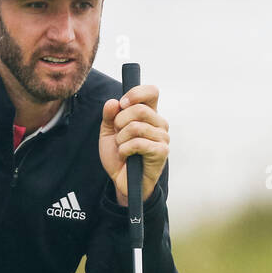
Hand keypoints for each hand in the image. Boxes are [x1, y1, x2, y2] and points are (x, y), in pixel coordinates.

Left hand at [99, 83, 168, 207]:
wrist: (122, 180)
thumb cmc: (119, 155)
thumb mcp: (108, 132)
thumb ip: (109, 115)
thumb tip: (114, 102)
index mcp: (149, 114)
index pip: (151, 92)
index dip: (135, 93)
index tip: (122, 104)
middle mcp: (159, 123)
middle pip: (139, 109)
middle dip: (120, 121)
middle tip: (118, 134)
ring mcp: (163, 137)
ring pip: (136, 126)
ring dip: (121, 138)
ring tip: (121, 146)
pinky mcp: (161, 151)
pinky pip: (138, 143)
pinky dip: (125, 149)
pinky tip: (125, 155)